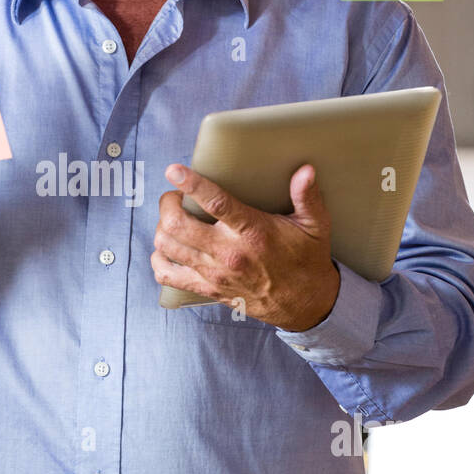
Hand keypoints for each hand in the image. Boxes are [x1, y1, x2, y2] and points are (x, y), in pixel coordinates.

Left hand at [152, 163, 340, 331]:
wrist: (305, 303)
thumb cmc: (306, 260)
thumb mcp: (315, 225)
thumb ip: (307, 196)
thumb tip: (306, 170)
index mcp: (252, 232)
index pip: (216, 203)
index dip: (192, 184)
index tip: (174, 170)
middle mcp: (228, 253)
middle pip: (178, 224)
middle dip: (168, 203)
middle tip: (175, 196)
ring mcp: (214, 273)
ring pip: (167, 246)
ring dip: (162, 226)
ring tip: (172, 217)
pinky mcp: (207, 289)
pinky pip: (167, 275)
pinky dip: (159, 259)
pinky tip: (168, 247)